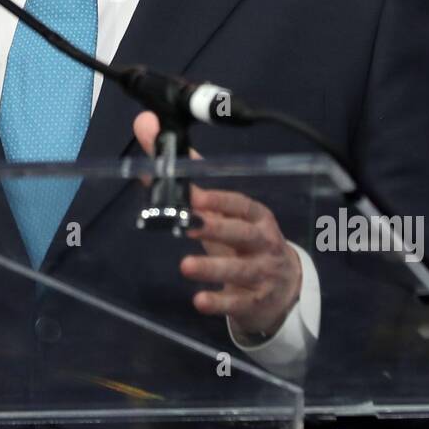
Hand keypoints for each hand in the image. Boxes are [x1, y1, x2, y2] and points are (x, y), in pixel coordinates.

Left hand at [132, 111, 301, 341]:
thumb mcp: (219, 211)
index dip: (219, 199)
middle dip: (217, 228)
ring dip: (213, 269)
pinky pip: (239, 303)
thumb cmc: (242, 241)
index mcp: (255, 215)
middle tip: (188, 225)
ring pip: (241, 270)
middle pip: (243, 233)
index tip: (195, 195)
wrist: (281, 289)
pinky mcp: (256, 302)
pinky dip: (220, 303)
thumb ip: (185, 174)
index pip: (240, 203)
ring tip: (184, 267)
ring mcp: (263, 273)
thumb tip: (146, 125)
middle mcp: (263, 241)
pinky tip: (200, 302)